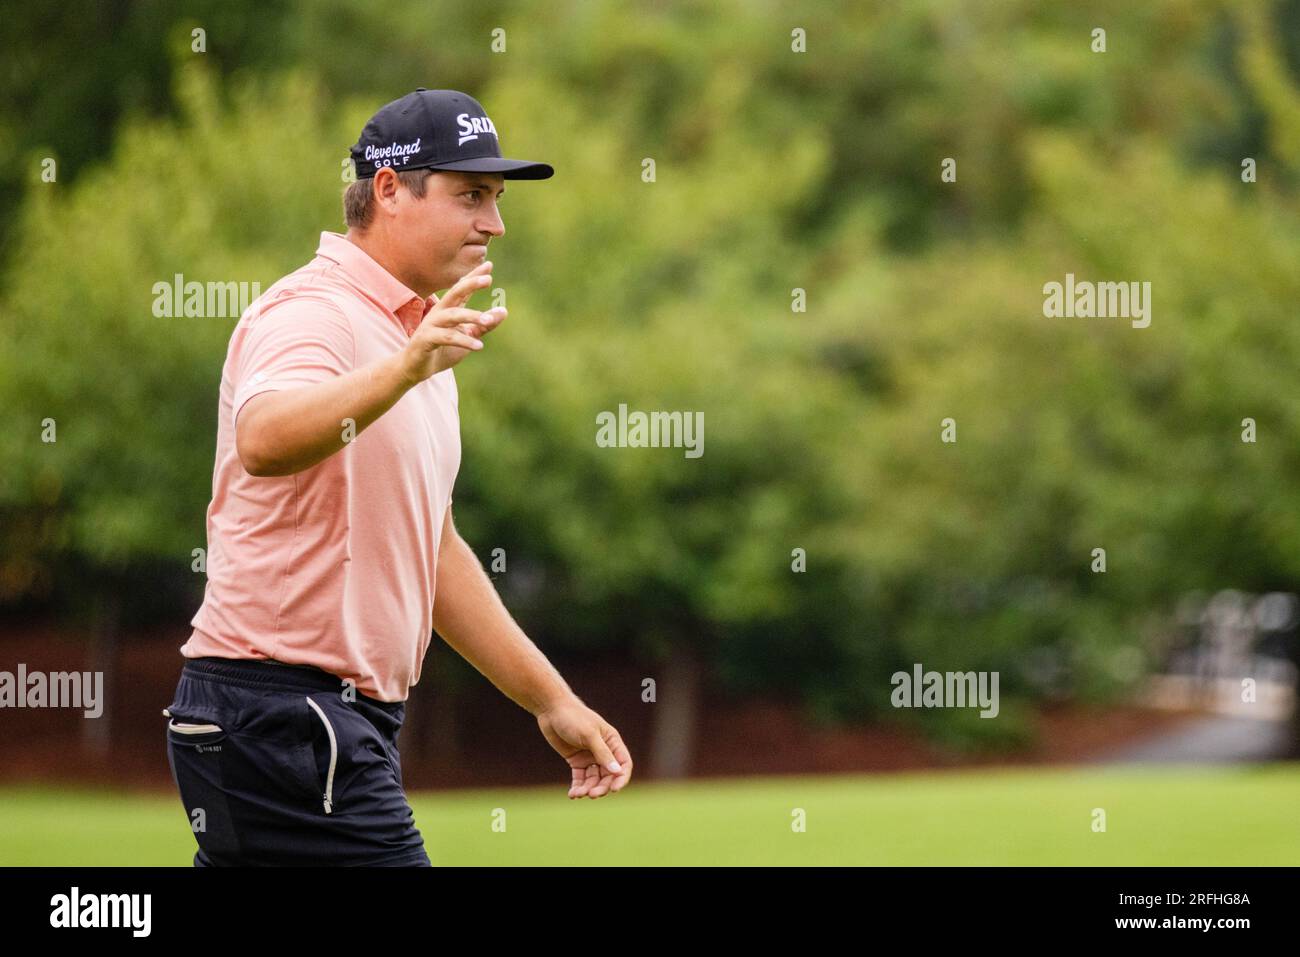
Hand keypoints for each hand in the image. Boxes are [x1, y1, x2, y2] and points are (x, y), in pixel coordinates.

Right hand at [400, 260, 507, 384]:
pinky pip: (447, 337)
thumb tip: (504, 311)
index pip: (462, 289)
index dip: (474, 277)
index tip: (488, 264)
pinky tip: (479, 345)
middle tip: (487, 279)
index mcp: (448, 309)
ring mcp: (431, 325)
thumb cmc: (442, 350)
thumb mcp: (468, 336)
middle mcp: (439, 313)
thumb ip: (484, 325)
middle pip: (454, 293)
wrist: (416, 369)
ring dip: (471, 316)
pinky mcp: (425, 339)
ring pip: (452, 315)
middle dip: (470, 284)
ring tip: (488, 320)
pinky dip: (463, 340)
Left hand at [536, 697, 632, 798]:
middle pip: (608, 775)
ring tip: (578, 794)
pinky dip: (578, 787)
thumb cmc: (573, 717)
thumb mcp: (589, 734)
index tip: (614, 790)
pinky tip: (573, 794)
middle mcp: (603, 751)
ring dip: (588, 788)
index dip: (621, 778)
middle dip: (602, 786)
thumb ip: (602, 753)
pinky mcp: (576, 761)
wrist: (551, 710)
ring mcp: (589, 757)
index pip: (623, 763)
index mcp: (612, 741)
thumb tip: (617, 772)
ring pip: (594, 779)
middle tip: (592, 794)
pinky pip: (580, 778)